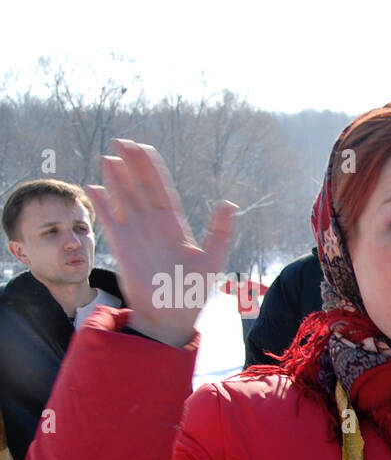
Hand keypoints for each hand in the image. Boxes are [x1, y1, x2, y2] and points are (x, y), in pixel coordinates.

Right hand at [86, 140, 236, 347]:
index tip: (144, 148)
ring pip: (123, 200)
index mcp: (175, 227)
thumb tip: (229, 202)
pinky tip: (92, 188)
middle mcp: (153, 227)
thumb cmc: (192, 293)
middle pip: (140, 189)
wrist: (170, 318)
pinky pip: (109, 221)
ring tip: (109, 157)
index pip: (161, 190)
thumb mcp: (212, 260)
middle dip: (132, 166)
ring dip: (115, 179)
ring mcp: (136, 236)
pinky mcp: (121, 249)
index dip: (152, 169)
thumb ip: (220, 231)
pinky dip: (101, 205)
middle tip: (122, 141)